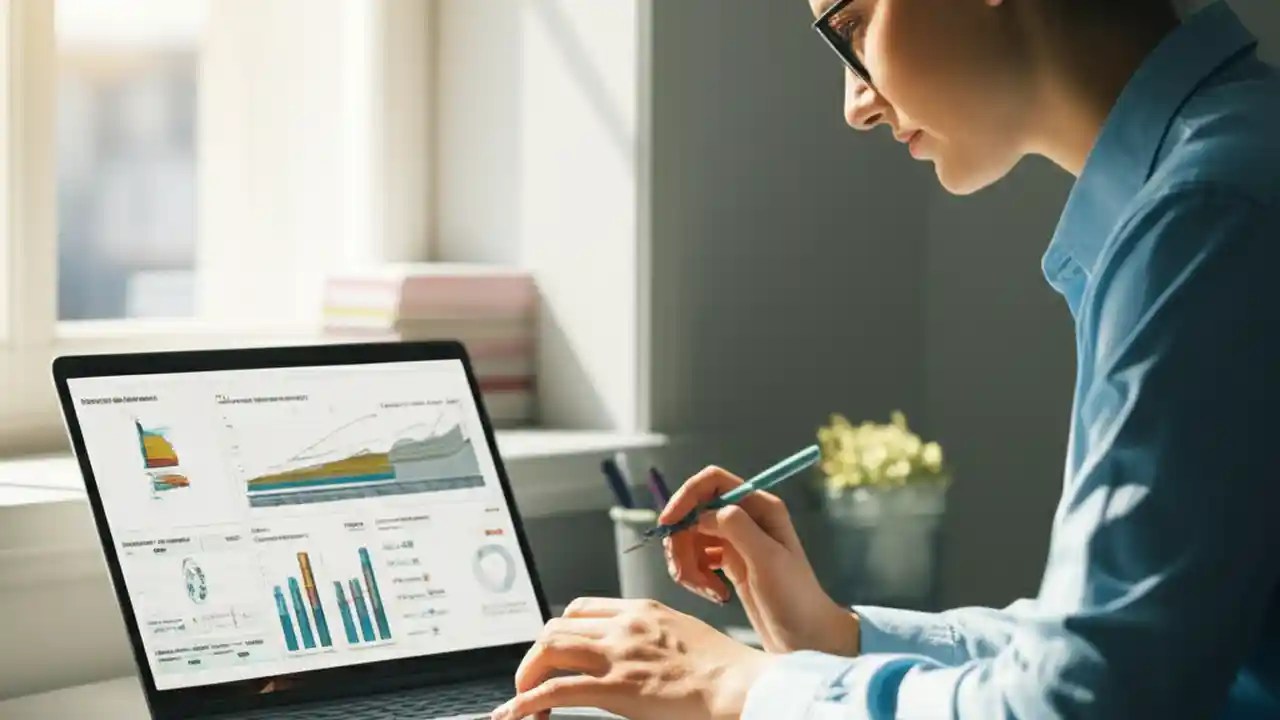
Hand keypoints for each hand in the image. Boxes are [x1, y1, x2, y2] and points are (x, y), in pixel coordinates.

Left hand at [491, 597, 772, 719]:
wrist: (743, 685)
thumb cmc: (727, 670)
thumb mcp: (687, 636)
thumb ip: (657, 639)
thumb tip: (644, 657)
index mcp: (643, 610)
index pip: (582, 607)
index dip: (560, 630)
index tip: (555, 650)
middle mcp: (625, 625)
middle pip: (556, 626)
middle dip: (536, 654)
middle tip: (533, 678)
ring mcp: (618, 655)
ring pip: (548, 649)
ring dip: (526, 674)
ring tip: (523, 698)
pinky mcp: (616, 688)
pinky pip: (556, 689)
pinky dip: (528, 701)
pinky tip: (520, 713)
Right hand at [661, 466, 858, 655]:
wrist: (807, 638)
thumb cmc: (794, 597)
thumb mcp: (768, 559)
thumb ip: (737, 527)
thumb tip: (702, 513)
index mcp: (760, 507)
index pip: (712, 481)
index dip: (685, 497)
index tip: (668, 525)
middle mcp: (746, 517)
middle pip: (694, 513)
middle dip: (682, 544)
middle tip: (686, 577)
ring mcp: (736, 540)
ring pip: (690, 538)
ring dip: (688, 565)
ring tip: (709, 591)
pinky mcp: (728, 562)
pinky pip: (696, 558)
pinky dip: (696, 576)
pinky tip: (715, 594)